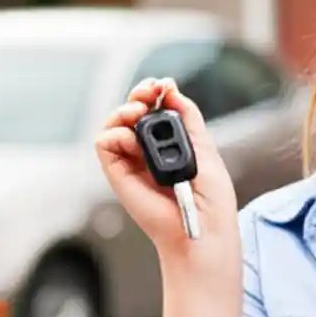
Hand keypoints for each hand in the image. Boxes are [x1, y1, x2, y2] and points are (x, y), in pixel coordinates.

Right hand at [95, 77, 239, 259]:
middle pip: (132, 112)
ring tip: (137, 112)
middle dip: (137, 95)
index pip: (154, 110)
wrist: (203, 230)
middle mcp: (148, 151)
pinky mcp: (118, 175)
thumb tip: (170, 90)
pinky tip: (129, 137)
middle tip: (148, 93)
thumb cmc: (211, 200)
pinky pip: (104, 145)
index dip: (154, 93)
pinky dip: (113, 133)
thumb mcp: (205, 149)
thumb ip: (188, 119)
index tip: (162, 86)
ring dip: (122, 110)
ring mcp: (132, 162)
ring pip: (114, 124)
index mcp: (170, 144)